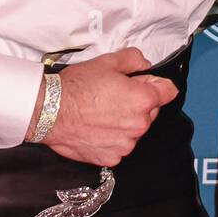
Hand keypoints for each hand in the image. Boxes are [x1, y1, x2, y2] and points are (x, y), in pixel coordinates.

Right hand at [24, 47, 178, 164]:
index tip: (146, 82)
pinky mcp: (111, 157)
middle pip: (150, 112)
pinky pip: (118, 146)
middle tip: (112, 96)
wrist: (49, 111)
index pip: (168, 91)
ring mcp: (125, 144)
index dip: (156, 83)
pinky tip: (95, 127)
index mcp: (143, 99)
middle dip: (137, 104)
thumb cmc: (75, 88)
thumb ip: (134, 59)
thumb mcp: (107, 61)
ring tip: (100, 113)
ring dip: (124, 123)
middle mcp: (139, 124)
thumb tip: (144, 64)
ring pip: (133, 130)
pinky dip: (111, 139)